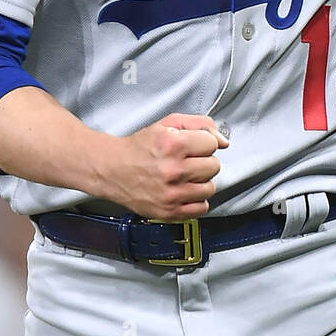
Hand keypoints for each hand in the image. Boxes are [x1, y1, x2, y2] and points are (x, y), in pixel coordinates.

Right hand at [95, 114, 229, 219]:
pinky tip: (184, 191)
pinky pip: (201, 208)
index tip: (191, 146)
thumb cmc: (141, 146)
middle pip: (214, 166)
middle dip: (203, 161)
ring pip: (210, 188)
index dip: (203, 143)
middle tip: (187, 161)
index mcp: (173, 145)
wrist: (112, 169)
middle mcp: (173, 170)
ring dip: (201, 182)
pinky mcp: (169, 212)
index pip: (212, 144)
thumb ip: (200, 125)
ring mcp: (171, 194)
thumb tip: (224, 141)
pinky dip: (196, 200)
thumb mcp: (168, 124)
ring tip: (185, 177)